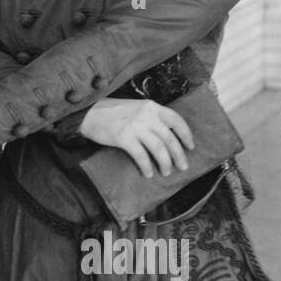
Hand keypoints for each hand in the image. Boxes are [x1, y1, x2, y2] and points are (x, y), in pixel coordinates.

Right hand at [77, 98, 194, 178]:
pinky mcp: (124, 137)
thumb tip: (167, 135)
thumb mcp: (136, 107)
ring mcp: (135, 126)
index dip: (186, 135)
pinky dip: (146, 166)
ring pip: (158, 148)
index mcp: (152, 106)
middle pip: (169, 138)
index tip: (191, 146)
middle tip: (182, 167)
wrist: (88, 112)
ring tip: (166, 172)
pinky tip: (148, 173)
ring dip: (165, 163)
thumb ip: (151, 116)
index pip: (176, 120)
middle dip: (178, 155)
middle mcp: (146, 115)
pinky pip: (141, 156)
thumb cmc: (112, 112)